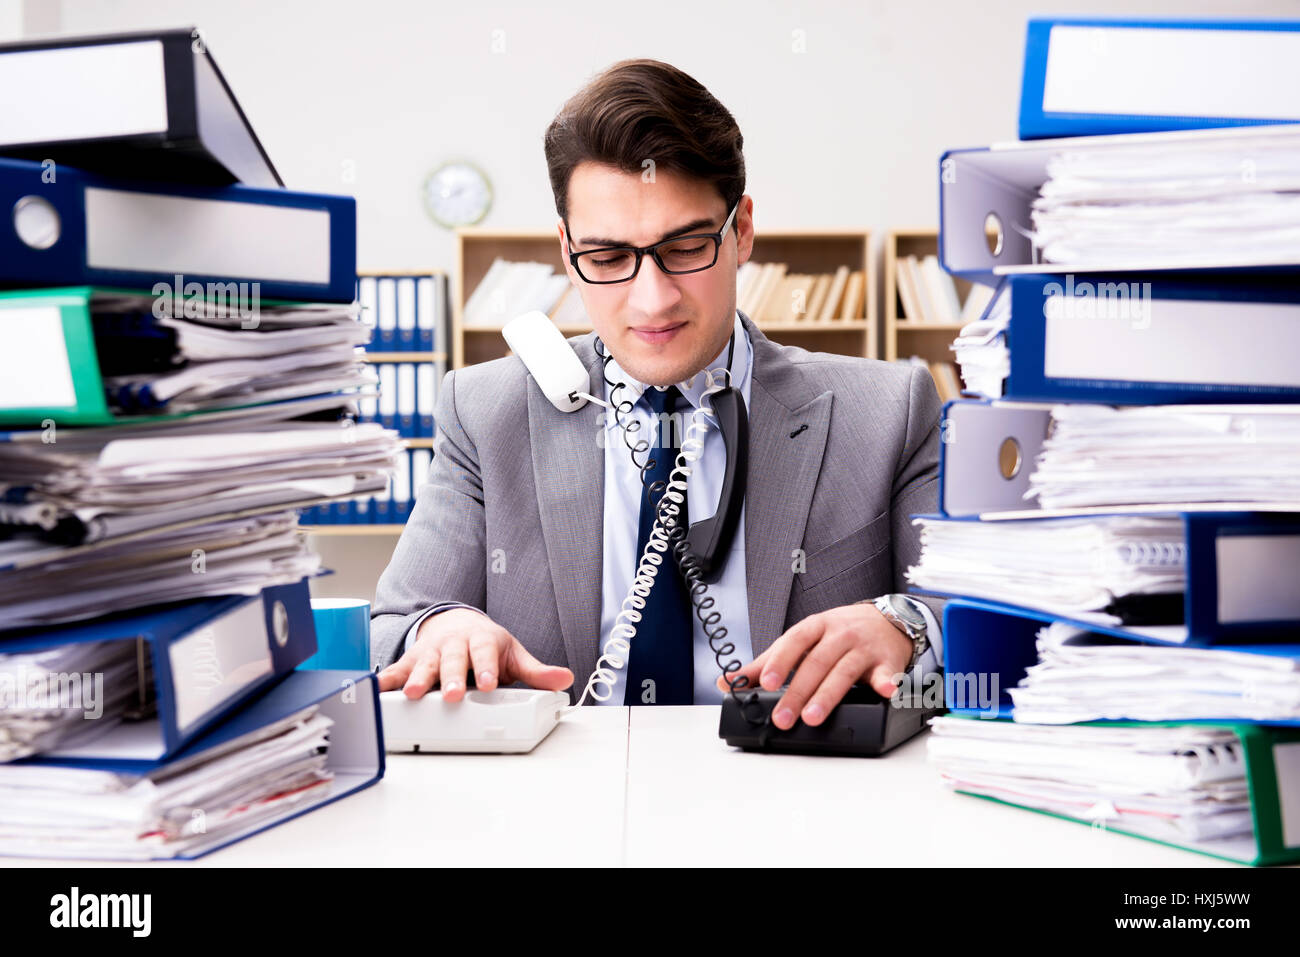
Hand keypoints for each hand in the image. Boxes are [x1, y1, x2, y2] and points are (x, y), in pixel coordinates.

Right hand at [378, 607, 573, 700]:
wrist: (457, 623)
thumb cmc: (487, 644)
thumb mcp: (513, 654)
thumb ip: (536, 672)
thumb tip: (565, 679)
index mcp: (481, 640)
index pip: (484, 653)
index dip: (486, 667)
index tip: (489, 682)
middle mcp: (454, 644)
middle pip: (452, 661)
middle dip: (450, 678)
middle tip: (451, 695)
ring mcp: (431, 652)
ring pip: (423, 665)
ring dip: (417, 679)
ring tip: (413, 694)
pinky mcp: (411, 661)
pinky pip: (397, 670)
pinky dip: (387, 680)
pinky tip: (377, 690)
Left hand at [715, 603, 912, 729]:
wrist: (887, 619)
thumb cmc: (838, 632)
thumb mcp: (803, 640)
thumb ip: (767, 662)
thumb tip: (729, 682)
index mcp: (815, 627)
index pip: (794, 642)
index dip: (780, 662)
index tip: (766, 682)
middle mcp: (839, 635)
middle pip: (817, 663)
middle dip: (798, 692)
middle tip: (784, 717)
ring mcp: (863, 648)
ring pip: (844, 672)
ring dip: (828, 695)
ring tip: (813, 717)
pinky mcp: (887, 662)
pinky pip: (886, 673)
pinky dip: (886, 683)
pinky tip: (885, 692)